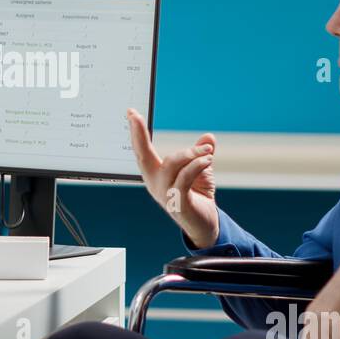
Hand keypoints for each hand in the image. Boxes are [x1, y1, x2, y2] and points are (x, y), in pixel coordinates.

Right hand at [127, 107, 218, 248]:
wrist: (204, 225)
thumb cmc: (197, 198)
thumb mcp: (199, 171)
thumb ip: (200, 154)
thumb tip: (208, 137)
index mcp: (155, 175)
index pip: (142, 151)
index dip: (136, 132)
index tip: (131, 112)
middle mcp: (155, 184)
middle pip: (143, 156)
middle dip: (138, 135)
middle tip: (135, 117)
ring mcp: (165, 195)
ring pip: (171, 164)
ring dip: (190, 153)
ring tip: (206, 150)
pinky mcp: (178, 204)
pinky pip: (185, 179)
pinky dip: (196, 166)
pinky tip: (207, 160)